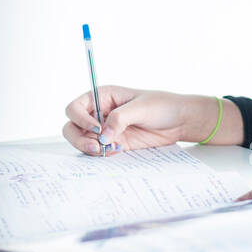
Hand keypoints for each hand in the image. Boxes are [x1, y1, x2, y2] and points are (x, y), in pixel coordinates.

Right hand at [62, 86, 190, 155]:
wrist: (179, 121)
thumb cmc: (162, 105)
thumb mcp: (141, 107)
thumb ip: (119, 119)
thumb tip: (102, 136)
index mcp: (102, 97)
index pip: (75, 108)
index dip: (80, 119)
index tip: (97, 129)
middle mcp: (99, 113)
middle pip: (72, 127)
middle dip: (79, 138)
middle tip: (96, 146)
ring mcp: (105, 130)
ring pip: (82, 142)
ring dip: (90, 149)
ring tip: (108, 150)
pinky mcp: (114, 144)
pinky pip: (98, 152)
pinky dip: (102, 155)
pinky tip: (118, 151)